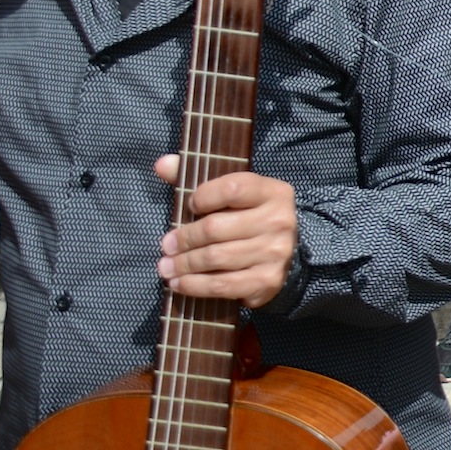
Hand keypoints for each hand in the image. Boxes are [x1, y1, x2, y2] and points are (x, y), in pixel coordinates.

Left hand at [153, 158, 297, 306]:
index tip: (189, 205)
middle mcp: (279, 220)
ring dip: (183, 264)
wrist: (289, 252)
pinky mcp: (267, 280)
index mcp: (273, 192)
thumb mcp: (234, 193)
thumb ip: (197, 176)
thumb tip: (161, 164)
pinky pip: (222, 285)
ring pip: (215, 258)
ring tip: (166, 266)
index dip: (203, 196)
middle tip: (165, 245)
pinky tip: (179, 283)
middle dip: (184, 238)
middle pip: (216, 228)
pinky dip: (194, 286)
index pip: (232, 188)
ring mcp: (275, 252)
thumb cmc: (251, 217)